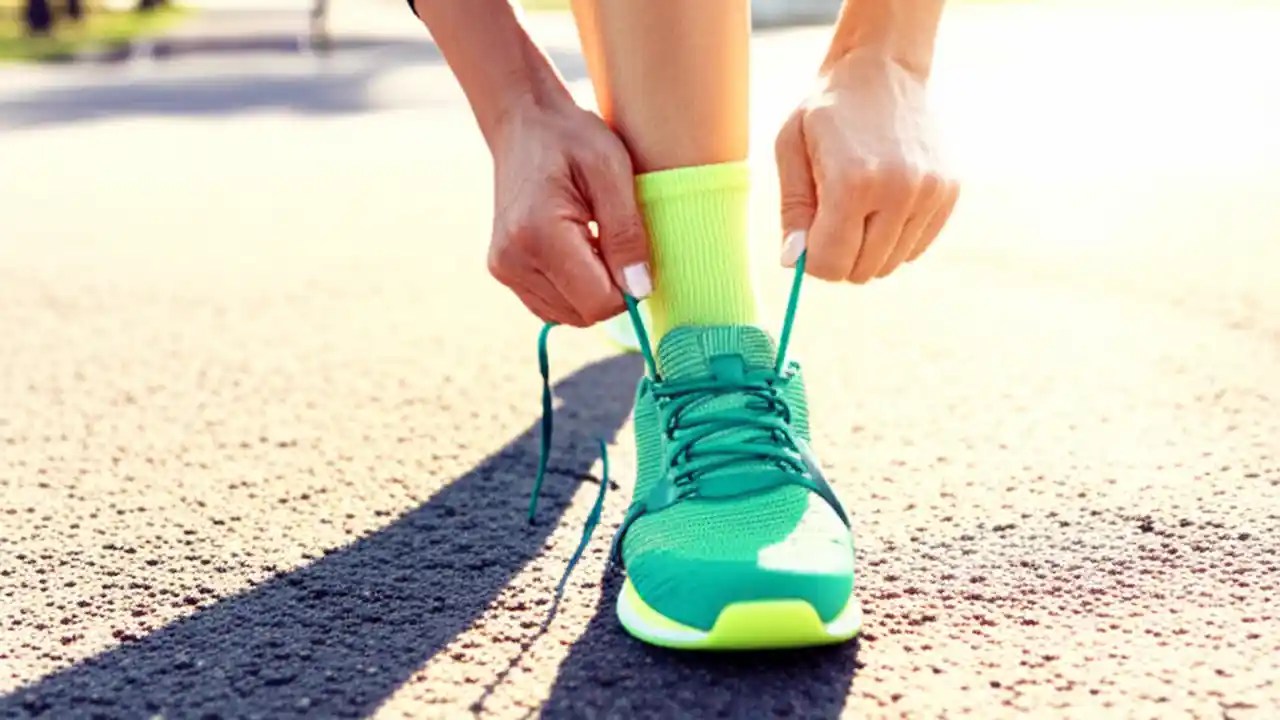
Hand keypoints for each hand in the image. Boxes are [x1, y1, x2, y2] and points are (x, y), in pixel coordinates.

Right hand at [487, 100, 651, 326]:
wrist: (524, 123)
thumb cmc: (573, 138)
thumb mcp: (612, 172)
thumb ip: (627, 234)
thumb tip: (640, 290)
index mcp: (539, 236)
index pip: (597, 303)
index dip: (628, 289)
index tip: (633, 254)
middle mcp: (512, 261)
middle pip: (584, 315)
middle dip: (610, 289)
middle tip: (612, 241)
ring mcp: (504, 269)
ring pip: (569, 316)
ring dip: (591, 290)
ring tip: (592, 240)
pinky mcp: (504, 271)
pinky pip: (552, 306)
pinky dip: (573, 290)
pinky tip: (576, 252)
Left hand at [775, 50, 958, 282]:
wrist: (883, 70)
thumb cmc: (827, 112)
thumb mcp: (791, 150)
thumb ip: (793, 211)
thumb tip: (795, 262)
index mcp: (853, 181)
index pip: (831, 264)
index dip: (813, 259)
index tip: (810, 235)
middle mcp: (898, 191)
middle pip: (862, 271)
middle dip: (840, 255)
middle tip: (832, 219)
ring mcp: (929, 193)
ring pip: (890, 264)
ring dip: (868, 247)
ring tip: (859, 205)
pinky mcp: (948, 193)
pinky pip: (915, 248)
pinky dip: (894, 238)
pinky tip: (884, 201)